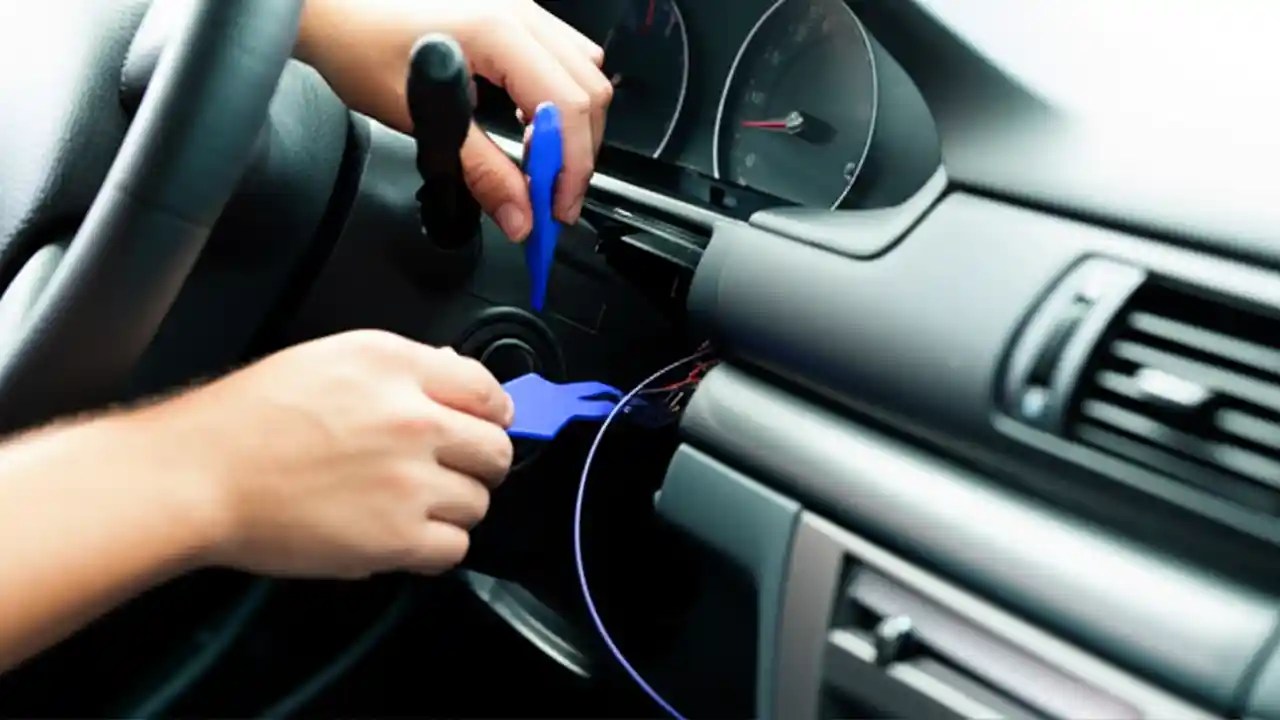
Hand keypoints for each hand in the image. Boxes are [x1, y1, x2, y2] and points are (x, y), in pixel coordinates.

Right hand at [138, 330, 513, 578]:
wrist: (197, 475)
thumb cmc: (247, 419)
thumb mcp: (330, 359)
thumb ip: (404, 366)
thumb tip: (456, 373)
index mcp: (394, 366)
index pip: (487, 389)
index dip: (490, 412)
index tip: (482, 426)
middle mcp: (411, 419)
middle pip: (497, 449)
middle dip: (478, 462)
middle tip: (448, 469)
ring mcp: (408, 481)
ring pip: (479, 502)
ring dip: (454, 506)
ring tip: (409, 502)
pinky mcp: (395, 538)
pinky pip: (455, 548)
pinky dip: (435, 547)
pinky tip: (404, 534)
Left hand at [297, 0, 611, 239]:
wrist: (332, 12)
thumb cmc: (359, 47)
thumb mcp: (420, 121)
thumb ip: (480, 172)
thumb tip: (520, 216)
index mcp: (499, 32)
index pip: (567, 107)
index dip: (572, 167)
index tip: (556, 210)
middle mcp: (520, 14)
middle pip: (589, 91)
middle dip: (580, 154)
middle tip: (554, 201)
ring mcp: (521, 11)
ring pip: (585, 75)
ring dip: (575, 128)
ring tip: (545, 168)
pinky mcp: (514, 19)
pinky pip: (565, 60)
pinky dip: (561, 102)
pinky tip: (534, 129)